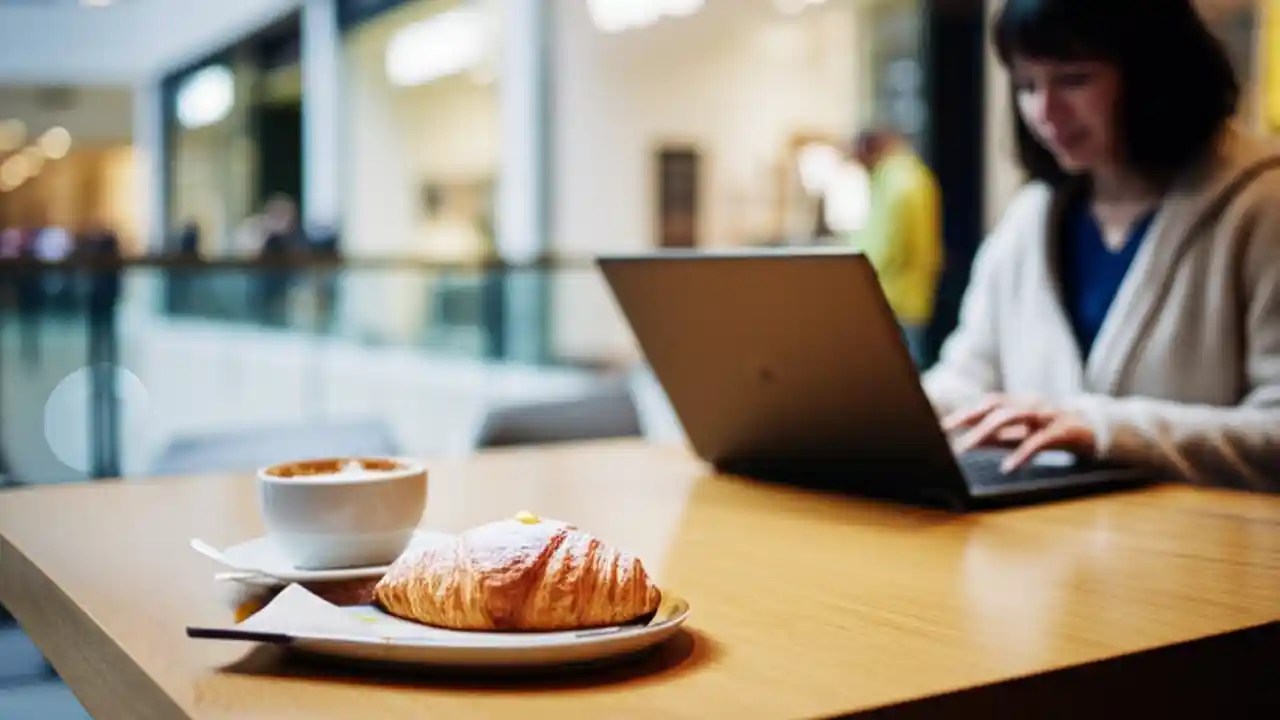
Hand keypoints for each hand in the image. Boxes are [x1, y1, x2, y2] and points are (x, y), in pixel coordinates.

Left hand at [943, 395, 1097, 472]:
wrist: (1095, 432)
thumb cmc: (1050, 433)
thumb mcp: (1019, 435)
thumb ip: (994, 437)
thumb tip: (964, 442)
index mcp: (1019, 402)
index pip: (988, 402)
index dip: (965, 412)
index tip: (942, 427)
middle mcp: (1031, 403)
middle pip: (996, 405)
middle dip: (970, 419)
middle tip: (950, 437)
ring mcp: (1047, 414)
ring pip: (1014, 415)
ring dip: (987, 431)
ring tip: (968, 448)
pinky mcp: (1063, 429)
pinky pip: (1039, 440)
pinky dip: (1021, 453)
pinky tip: (1008, 467)